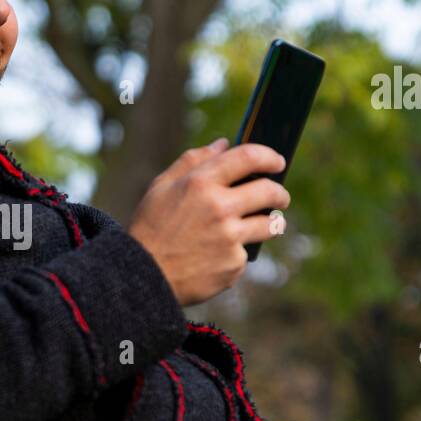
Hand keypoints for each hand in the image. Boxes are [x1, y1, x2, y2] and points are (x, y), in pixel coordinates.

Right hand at [126, 137, 289, 305]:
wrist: (141, 276)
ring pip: (268, 225)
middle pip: (269, 192)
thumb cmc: (150, 227)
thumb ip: (193, 161)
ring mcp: (229, 238)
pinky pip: (245, 253)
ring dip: (269, 223)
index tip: (277, 162)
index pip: (249, 157)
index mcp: (200, 183)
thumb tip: (224, 144)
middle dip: (280, 193)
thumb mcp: (161, 187)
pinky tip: (216, 257)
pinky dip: (235, 253)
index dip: (269, 157)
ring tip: (259, 226)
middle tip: (279, 197)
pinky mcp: (233, 265)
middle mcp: (220, 208)